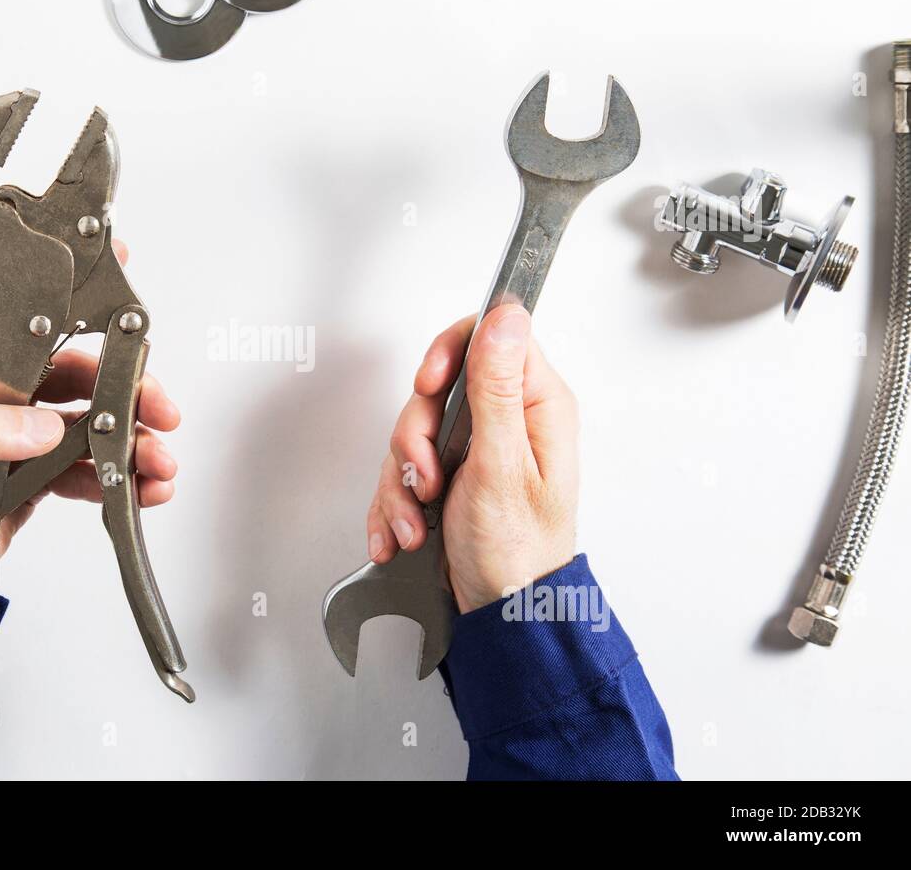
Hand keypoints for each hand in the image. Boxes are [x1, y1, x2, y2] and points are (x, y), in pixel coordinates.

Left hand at [0, 244, 180, 580]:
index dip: (82, 327)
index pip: (25, 337)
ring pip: (88, 425)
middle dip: (126, 396)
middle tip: (160, 415)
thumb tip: (40, 423)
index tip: (127, 328)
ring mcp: (13, 439)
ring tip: (158, 467)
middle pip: (75, 379)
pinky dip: (116, 478)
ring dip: (129, 443)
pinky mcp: (30, 477)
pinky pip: (84, 468)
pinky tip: (140, 489)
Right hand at [366, 304, 578, 612]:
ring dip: (402, 480)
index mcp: (536, 405)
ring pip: (413, 430)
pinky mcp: (448, 476)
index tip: (428, 385)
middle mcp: (506, 420)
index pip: (489, 336)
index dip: (448, 353)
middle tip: (426, 476)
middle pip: (438, 386)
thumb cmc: (518, 552)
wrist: (502, 613)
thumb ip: (497, 388)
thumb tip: (503, 318)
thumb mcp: (502, 464)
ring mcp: (474, 449)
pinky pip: (403, 469)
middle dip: (415, 436)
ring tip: (417, 518)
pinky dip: (394, 501)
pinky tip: (402, 531)